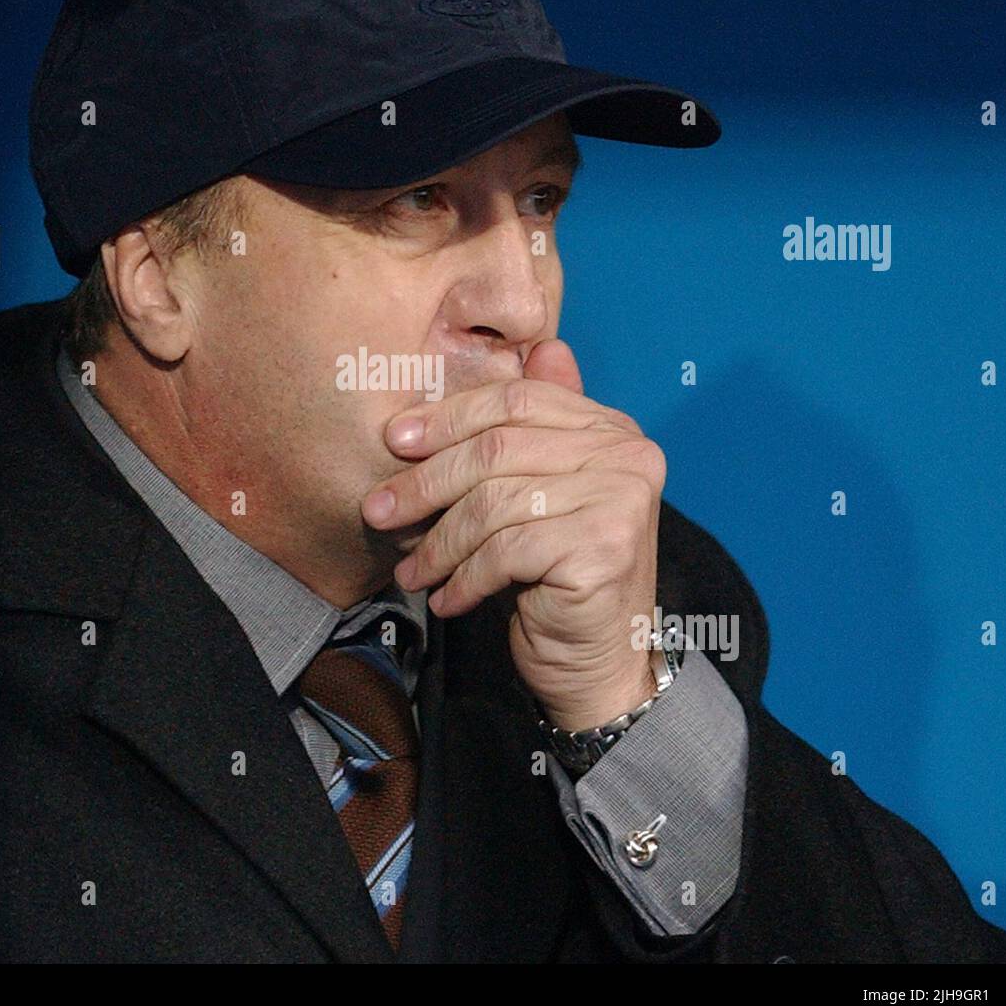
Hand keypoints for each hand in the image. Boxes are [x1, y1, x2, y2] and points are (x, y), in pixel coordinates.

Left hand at [360, 338, 663, 730]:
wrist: (597, 664)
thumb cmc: (556, 576)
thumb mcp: (540, 494)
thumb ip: (536, 426)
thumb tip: (540, 342)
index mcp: (611, 429)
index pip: (516, 401)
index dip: (448, 418)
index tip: (394, 442)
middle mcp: (627, 456)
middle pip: (497, 450)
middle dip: (425, 484)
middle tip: (378, 512)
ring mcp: (621, 501)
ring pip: (493, 504)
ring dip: (438, 542)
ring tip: (409, 570)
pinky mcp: (604, 549)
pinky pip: (505, 550)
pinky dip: (464, 577)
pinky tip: (445, 598)